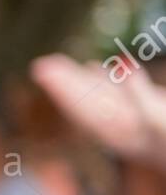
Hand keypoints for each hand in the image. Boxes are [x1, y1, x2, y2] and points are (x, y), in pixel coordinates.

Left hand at [31, 53, 165, 174]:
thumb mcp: (159, 117)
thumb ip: (138, 93)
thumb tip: (119, 62)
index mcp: (119, 132)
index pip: (83, 106)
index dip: (62, 88)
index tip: (41, 69)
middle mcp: (123, 131)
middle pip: (85, 104)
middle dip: (65, 84)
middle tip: (42, 65)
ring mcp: (136, 124)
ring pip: (100, 99)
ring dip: (81, 82)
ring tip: (58, 65)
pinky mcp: (152, 115)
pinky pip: (119, 98)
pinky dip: (106, 83)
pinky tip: (95, 69)